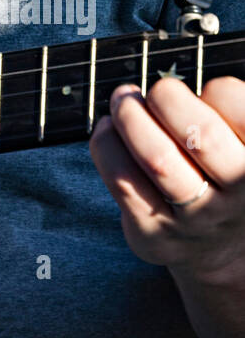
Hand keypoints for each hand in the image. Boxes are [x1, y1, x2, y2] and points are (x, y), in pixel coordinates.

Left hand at [89, 76, 244, 286]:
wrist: (220, 250)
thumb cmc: (229, 177)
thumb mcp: (242, 146)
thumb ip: (230, 117)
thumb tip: (177, 87)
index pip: (241, 111)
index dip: (218, 90)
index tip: (207, 91)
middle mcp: (239, 193)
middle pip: (199, 134)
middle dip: (167, 98)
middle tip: (156, 90)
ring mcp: (197, 219)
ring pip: (158, 158)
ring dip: (130, 118)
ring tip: (124, 101)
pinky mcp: (155, 235)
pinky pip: (123, 182)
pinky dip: (106, 146)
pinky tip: (106, 130)